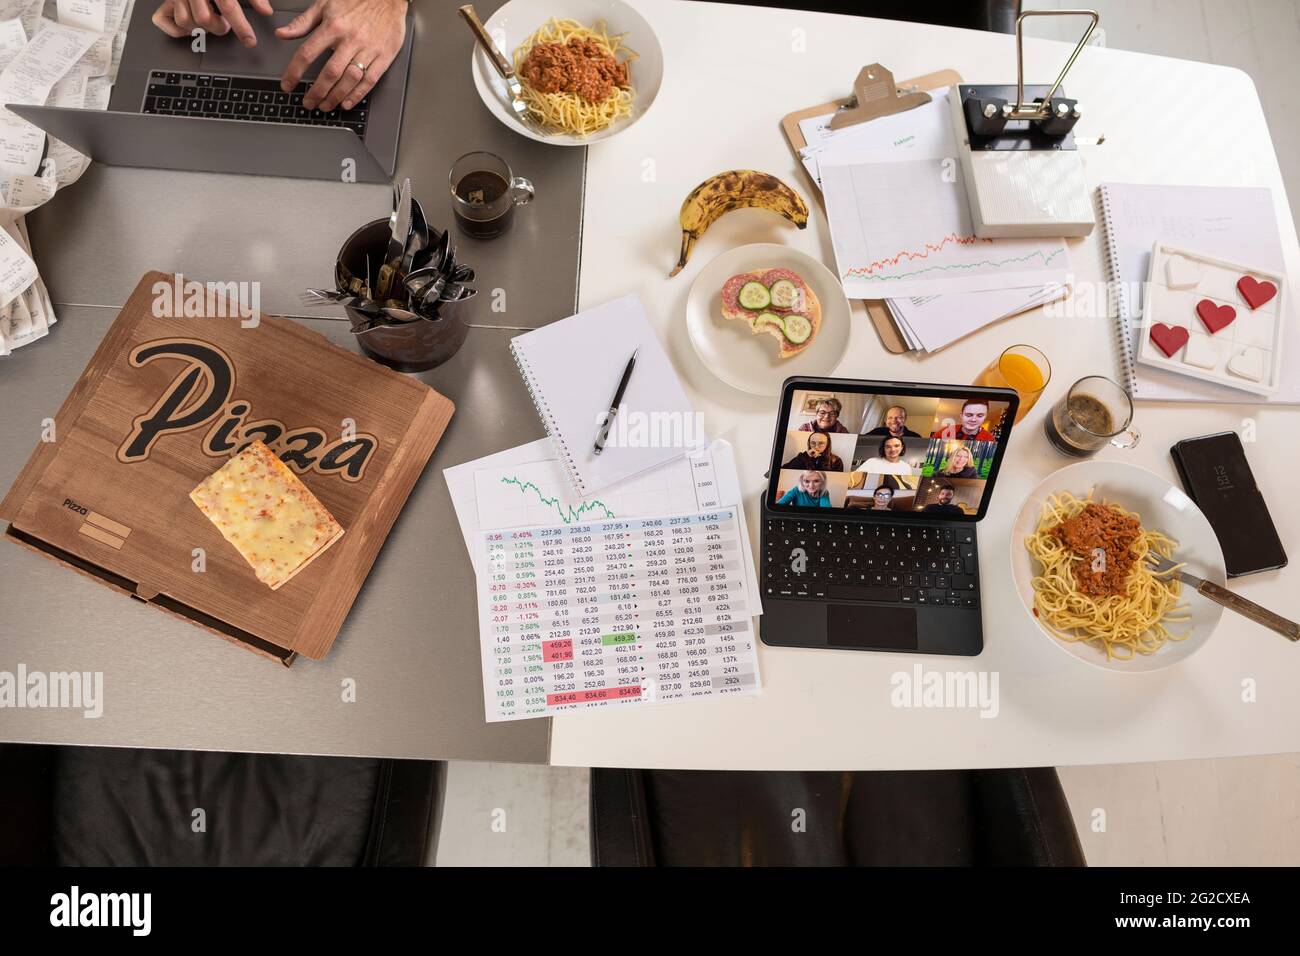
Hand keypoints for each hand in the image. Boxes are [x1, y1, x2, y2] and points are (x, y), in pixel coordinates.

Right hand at [152, 0, 274, 47]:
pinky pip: (163, 20)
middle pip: (204, 19)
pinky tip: (191, 25)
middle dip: (218, 27)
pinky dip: (177, 28)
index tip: (250, 41)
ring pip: (185, 21)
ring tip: (210, 20)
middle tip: (224, 24)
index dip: (241, 27)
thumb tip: (266, 10)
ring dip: (200, 27)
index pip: (228, 6)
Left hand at [277, 0, 406, 111]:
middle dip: (316, 92)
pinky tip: (347, 102)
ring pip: (349, 79)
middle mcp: (350, 39)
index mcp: (333, 26)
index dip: (295, 72)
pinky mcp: (384, 56)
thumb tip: (282, 34)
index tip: (288, 85)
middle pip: (330, 73)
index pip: (307, 53)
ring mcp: (368, 49)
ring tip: (326, 105)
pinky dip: (357, 95)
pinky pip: (370, 80)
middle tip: (308, 103)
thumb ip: (303, 22)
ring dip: (335, 97)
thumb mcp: (324, 4)